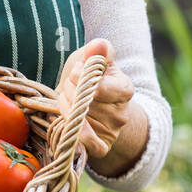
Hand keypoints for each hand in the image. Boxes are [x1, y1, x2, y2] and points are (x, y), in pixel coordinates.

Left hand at [54, 37, 139, 162]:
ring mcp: (113, 130)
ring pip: (82, 119)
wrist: (91, 104)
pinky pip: (92, 146)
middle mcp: (122, 112)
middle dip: (70, 91)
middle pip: (89, 103)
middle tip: (68, 86)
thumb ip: (97, 52)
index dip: (85, 78)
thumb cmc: (89, 77)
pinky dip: (79, 137)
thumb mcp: (91, 59)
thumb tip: (100, 45)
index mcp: (124, 88)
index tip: (75, 71)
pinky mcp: (102, 145)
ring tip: (68, 100)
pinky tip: (69, 125)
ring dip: (67, 108)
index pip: (106, 87)